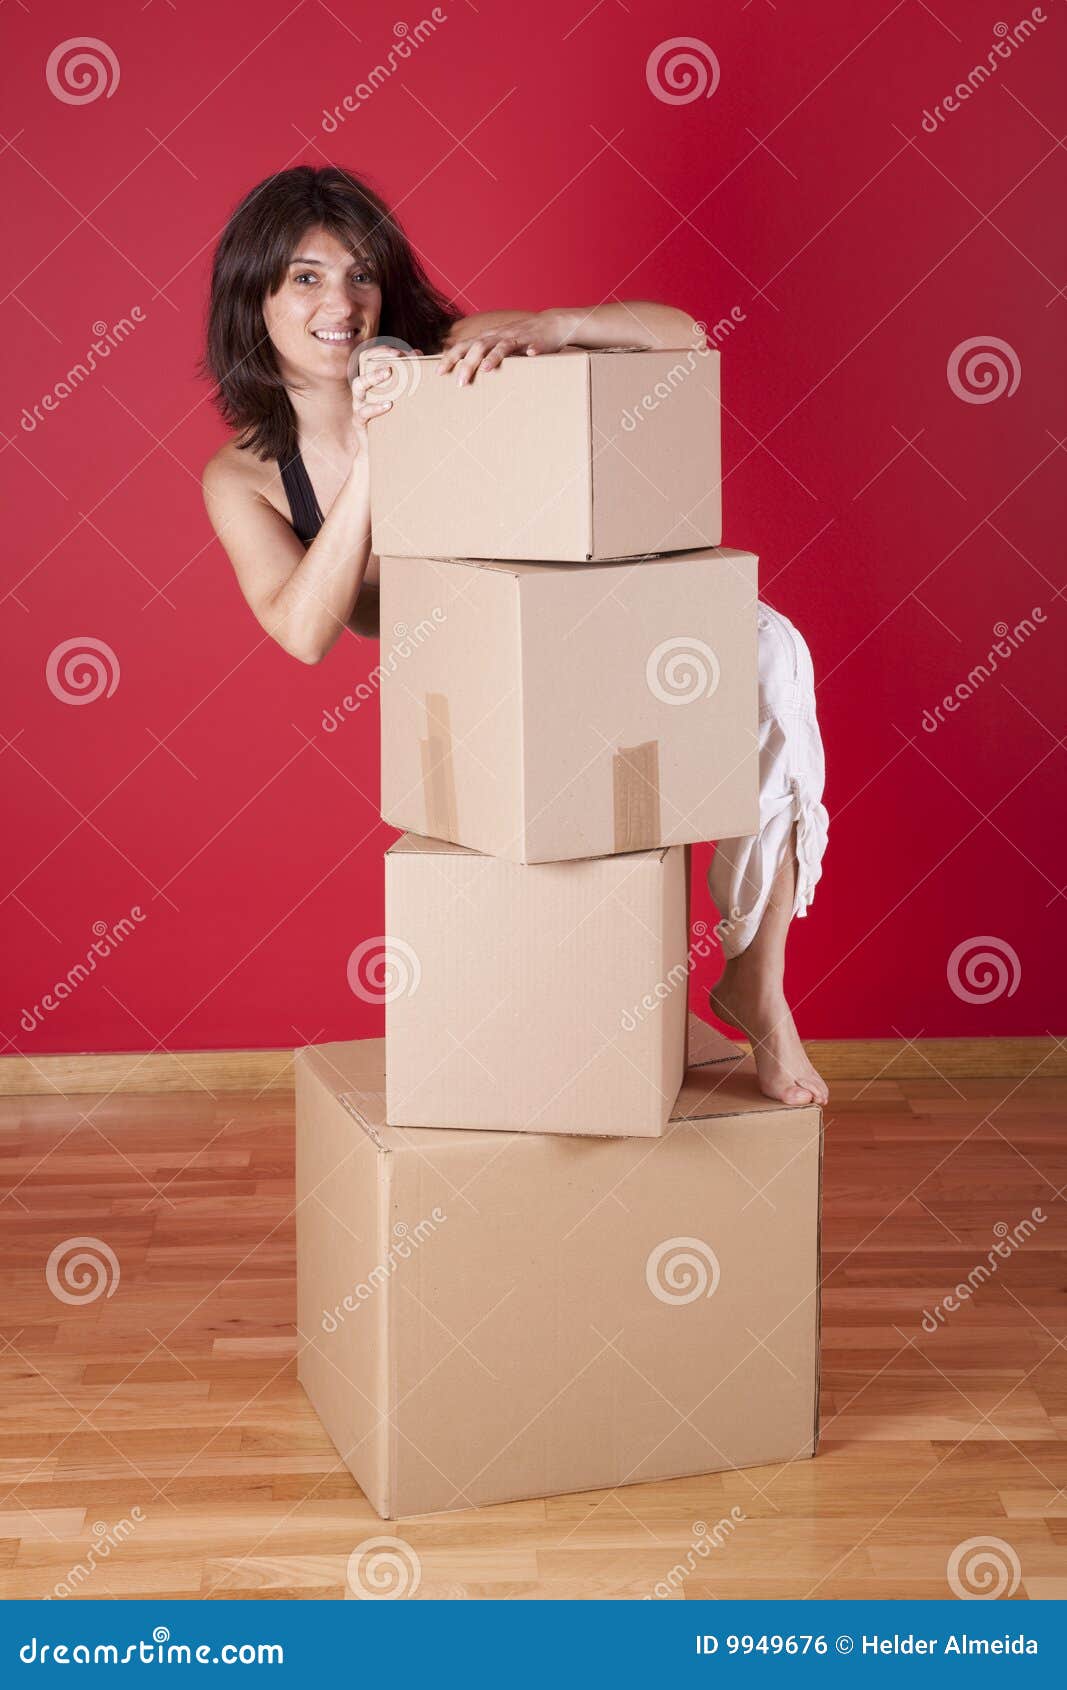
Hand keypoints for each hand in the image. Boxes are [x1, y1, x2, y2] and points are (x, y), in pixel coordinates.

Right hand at [350, 354, 419, 455]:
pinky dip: (375, 407)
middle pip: (363, 365)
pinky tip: (388, 405)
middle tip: (396, 356)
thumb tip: (419, 354)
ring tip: (388, 372)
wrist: (382, 450)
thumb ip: (407, 376)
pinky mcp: (359, 421)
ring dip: (373, 376)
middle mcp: (362, 390)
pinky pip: (363, 412)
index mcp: (370, 381)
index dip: (381, 350)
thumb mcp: (399, 396)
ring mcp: (358, 404)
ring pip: (358, 385)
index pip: (369, 357)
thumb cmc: (393, 419)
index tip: (399, 350)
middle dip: (378, 358)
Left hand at [438, 312, 575, 383]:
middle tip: (459, 382)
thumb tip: (464, 374)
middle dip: (467, 364)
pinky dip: (531, 350)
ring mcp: (517, 337)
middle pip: (478, 346)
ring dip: (494, 357)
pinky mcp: (535, 340)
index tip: (438, 372)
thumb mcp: (498, 347)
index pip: (463, 346)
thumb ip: (484, 357)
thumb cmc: (521, 340)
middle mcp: (499, 335)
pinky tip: (530, 355)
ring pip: (502, 345)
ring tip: (485, 370)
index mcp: (487, 338)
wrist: (551, 325)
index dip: (450, 358)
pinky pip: (532, 345)